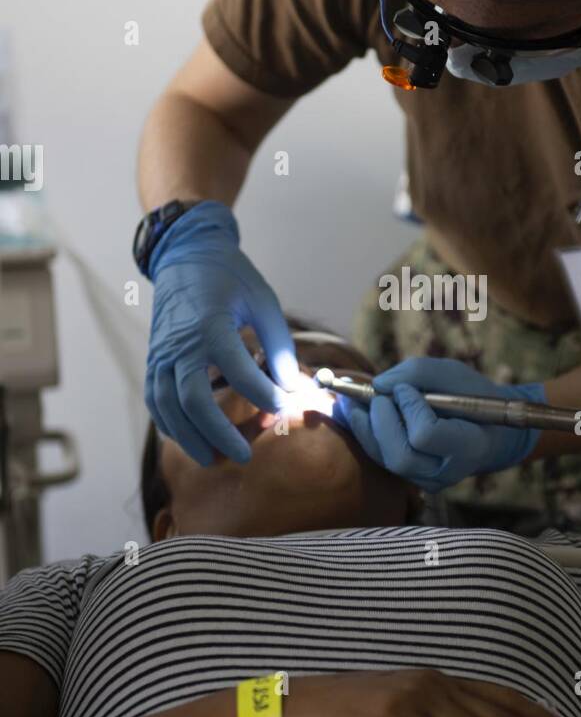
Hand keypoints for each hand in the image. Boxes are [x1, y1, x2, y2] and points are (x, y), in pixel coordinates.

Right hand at [144, 201, 298, 464]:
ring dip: (190, 437)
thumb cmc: (230, 279)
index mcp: (210, 324)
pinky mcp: (153, 360)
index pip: (235, 369)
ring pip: (168, 406)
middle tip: (244, 455)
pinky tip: (189, 439)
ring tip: (214, 459)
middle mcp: (180, 343)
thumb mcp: (263, 301)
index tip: (281, 406)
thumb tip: (290, 386)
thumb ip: (278, 344)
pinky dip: (169, 424)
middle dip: (218, 432)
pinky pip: (155, 400)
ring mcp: (161, 354)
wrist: (186, 257)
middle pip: (192, 399)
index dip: (260, 392)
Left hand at [332, 356, 546, 491]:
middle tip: (376, 396)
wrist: (491, 433)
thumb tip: (379, 384)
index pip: (425, 435)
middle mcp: (447, 471)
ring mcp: (428, 480)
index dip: (410, 409)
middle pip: (399, 456)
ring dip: (364, 427)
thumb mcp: (455, 375)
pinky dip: (365, 433)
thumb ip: (419, 373)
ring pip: (385, 460)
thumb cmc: (475, 399)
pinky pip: (381, 459)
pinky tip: (356, 411)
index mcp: (468, 445)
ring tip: (351, 399)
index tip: (406, 389)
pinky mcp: (412, 479)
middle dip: (380, 422)